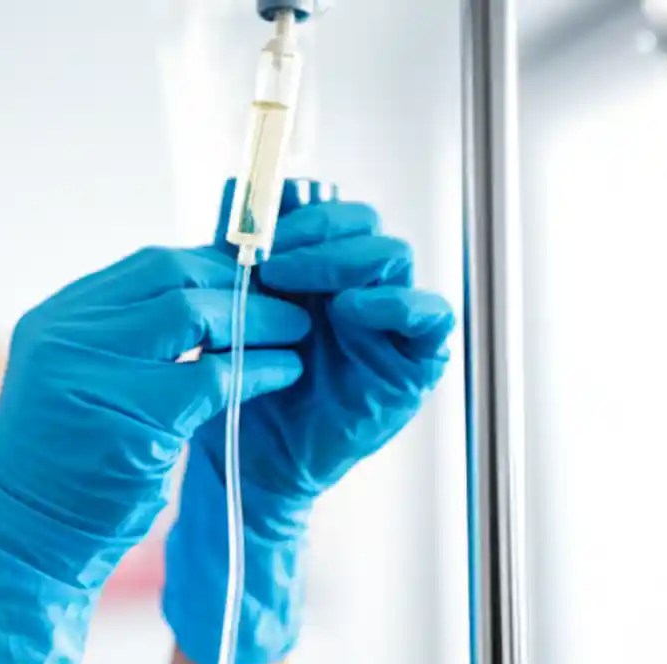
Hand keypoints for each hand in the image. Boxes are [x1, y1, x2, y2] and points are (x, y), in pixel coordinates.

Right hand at [0, 245, 312, 663]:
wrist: (27, 540)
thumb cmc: (67, 468)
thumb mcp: (82, 385)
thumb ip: (126, 342)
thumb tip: (208, 300)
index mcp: (55, 321)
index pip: (147, 266)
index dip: (211, 266)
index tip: (257, 279)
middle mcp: (65, 335)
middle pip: (171, 276)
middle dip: (239, 283)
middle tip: (289, 297)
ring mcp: (92, 371)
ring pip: (194, 314)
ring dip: (257, 318)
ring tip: (297, 329)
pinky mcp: (131, 418)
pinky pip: (213, 375)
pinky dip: (259, 367)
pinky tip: (286, 371)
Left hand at [164, 180, 454, 663]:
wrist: (250, 457)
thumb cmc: (242, 386)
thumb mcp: (235, 315)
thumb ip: (247, 265)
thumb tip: (241, 203)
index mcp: (320, 272)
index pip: (330, 213)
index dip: (301, 214)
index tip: (258, 234)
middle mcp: (360, 288)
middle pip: (366, 225)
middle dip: (319, 233)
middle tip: (275, 263)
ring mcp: (389, 323)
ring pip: (394, 257)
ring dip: (344, 260)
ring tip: (295, 286)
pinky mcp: (414, 362)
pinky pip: (431, 316)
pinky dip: (398, 303)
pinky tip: (352, 311)